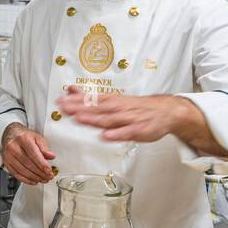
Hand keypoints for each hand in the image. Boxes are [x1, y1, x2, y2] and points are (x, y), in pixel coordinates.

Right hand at [0, 123, 55, 184]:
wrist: (11, 134)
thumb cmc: (24, 136)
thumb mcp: (37, 137)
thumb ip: (44, 147)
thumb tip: (51, 156)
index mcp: (23, 139)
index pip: (33, 154)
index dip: (42, 164)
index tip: (49, 171)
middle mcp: (14, 147)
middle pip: (28, 164)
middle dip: (40, 173)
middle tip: (48, 177)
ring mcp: (8, 156)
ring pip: (22, 170)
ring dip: (34, 177)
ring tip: (43, 179)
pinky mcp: (6, 162)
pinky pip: (16, 174)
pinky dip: (26, 180)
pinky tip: (33, 181)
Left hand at [57, 87, 227, 155]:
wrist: (166, 111)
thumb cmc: (138, 108)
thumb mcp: (115, 100)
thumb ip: (93, 98)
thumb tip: (71, 91)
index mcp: (113, 101)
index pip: (91, 99)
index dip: (75, 100)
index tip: (61, 100)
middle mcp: (119, 108)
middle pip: (96, 108)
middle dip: (79, 108)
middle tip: (64, 107)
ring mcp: (129, 119)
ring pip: (109, 119)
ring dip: (94, 119)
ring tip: (80, 119)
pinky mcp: (139, 130)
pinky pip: (126, 133)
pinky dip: (116, 134)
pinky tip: (105, 136)